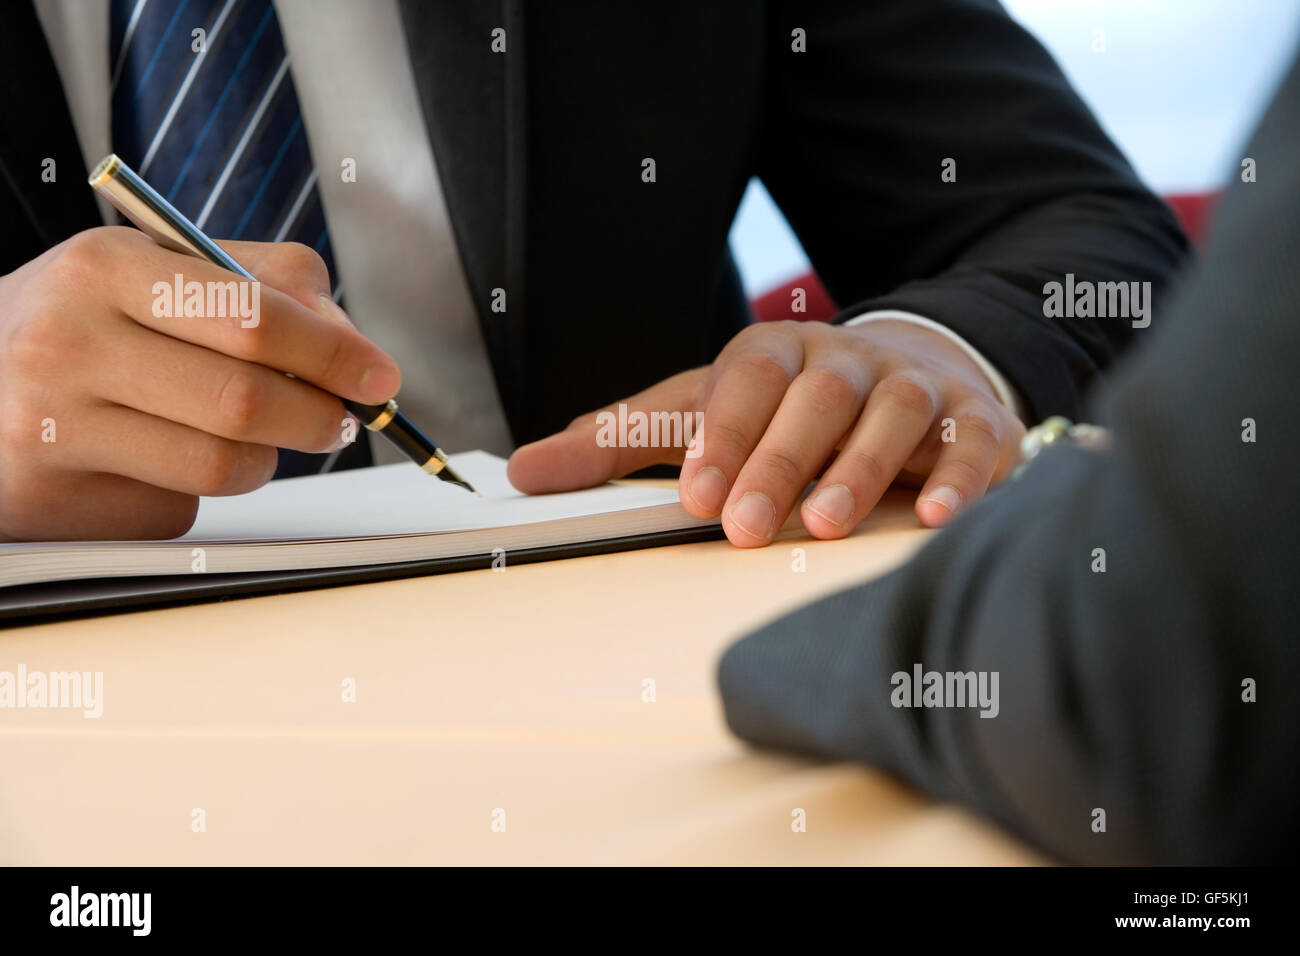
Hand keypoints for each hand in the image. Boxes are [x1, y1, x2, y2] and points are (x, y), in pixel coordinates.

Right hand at [0, 227, 400, 540]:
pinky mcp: (59, 501)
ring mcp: (54, 430)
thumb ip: (262, 284)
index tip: (379, 378)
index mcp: (103, 268)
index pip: (252, 317)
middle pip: (245, 400)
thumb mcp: (155, 270)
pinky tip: (163, 458)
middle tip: (343, 421)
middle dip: (320, 416)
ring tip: (246, 434)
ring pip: (224, 465)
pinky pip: (184, 506)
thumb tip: (350, 346)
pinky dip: (204, 489)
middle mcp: (66, 345)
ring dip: (266, 458)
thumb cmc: (84, 322)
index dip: (333, 353)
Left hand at [508, 319, 1024, 546]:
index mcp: (776, 353)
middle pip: (815, 397)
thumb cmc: (786, 405)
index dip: (722, 432)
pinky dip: (959, 477)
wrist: (907, 368)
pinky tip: (931, 519)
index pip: (746, 379)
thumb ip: (621, 442)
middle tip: (744, 527)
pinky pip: (973, 442)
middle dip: (780, 460)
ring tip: (828, 525)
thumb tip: (524, 472)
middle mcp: (846, 362)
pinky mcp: (975, 419)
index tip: (695, 495)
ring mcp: (915, 387)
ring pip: (892, 415)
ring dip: (861, 468)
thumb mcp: (702, 411)